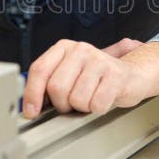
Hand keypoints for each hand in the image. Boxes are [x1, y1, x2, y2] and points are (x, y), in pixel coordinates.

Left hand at [22, 40, 147, 118]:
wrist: (131, 75)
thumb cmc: (96, 77)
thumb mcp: (69, 73)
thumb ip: (48, 83)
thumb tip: (28, 105)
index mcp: (64, 47)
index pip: (39, 70)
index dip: (32, 94)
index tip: (31, 111)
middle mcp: (80, 49)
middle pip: (56, 87)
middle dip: (62, 104)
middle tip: (71, 104)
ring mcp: (99, 60)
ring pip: (77, 99)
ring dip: (83, 107)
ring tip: (90, 97)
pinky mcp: (116, 74)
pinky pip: (97, 104)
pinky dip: (99, 108)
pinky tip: (103, 98)